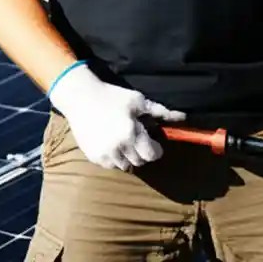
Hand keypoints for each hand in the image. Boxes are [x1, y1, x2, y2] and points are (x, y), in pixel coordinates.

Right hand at [47, 61, 185, 170]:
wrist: (80, 97)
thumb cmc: (112, 96)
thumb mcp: (138, 101)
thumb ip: (160, 112)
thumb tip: (182, 117)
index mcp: (132, 133)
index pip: (152, 155)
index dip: (155, 150)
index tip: (153, 142)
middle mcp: (119, 147)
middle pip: (140, 162)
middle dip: (142, 151)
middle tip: (136, 139)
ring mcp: (105, 154)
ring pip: (125, 165)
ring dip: (128, 156)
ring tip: (123, 142)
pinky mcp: (93, 157)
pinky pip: (110, 164)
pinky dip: (113, 158)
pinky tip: (110, 143)